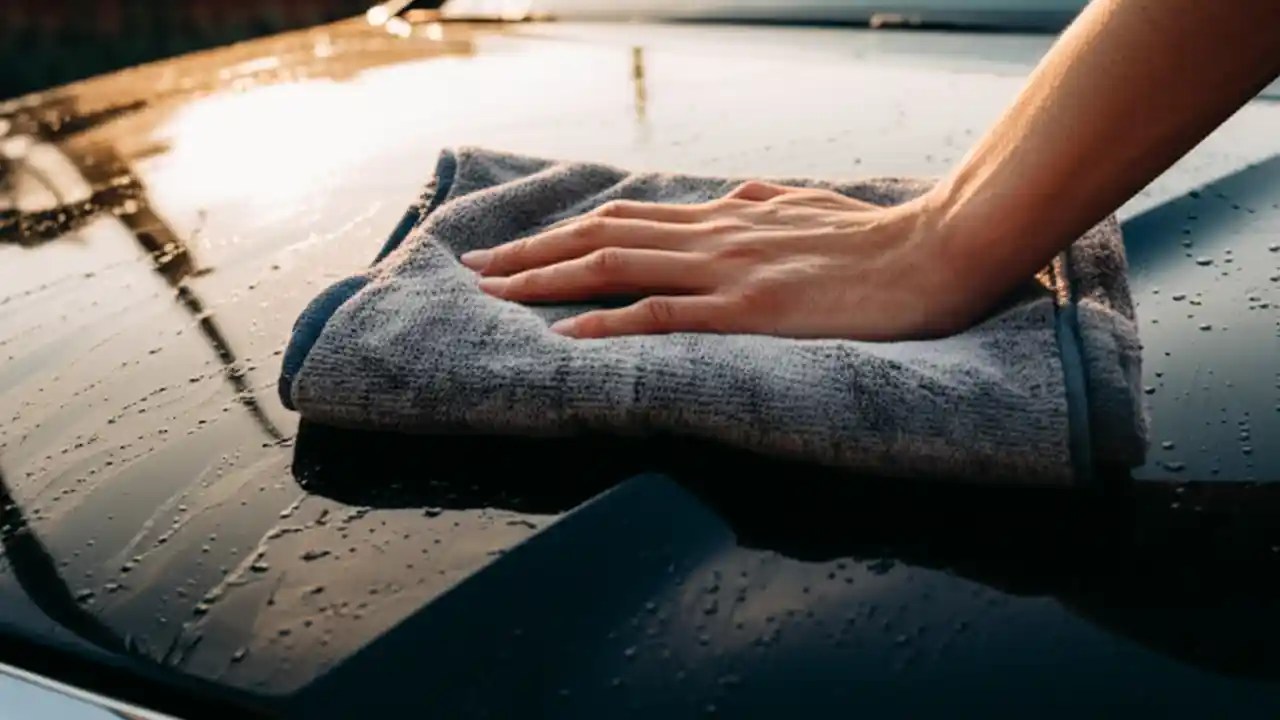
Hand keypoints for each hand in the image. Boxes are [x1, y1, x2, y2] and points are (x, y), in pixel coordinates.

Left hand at [460, 181, 982, 340]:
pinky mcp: (751, 309)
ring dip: (547, 280)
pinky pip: (663, 314)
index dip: (565, 231)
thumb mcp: (813, 205)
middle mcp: (713, 236)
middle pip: (601, 237)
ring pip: (616, 266)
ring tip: (493, 295)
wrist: (935, 252)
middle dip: (532, 254)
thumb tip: (739, 192)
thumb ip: (768, 199)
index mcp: (726, 216)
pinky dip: (608, 325)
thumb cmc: (879, 236)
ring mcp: (727, 271)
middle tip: (476, 269)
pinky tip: (566, 338)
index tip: (521, 247)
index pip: (625, 217)